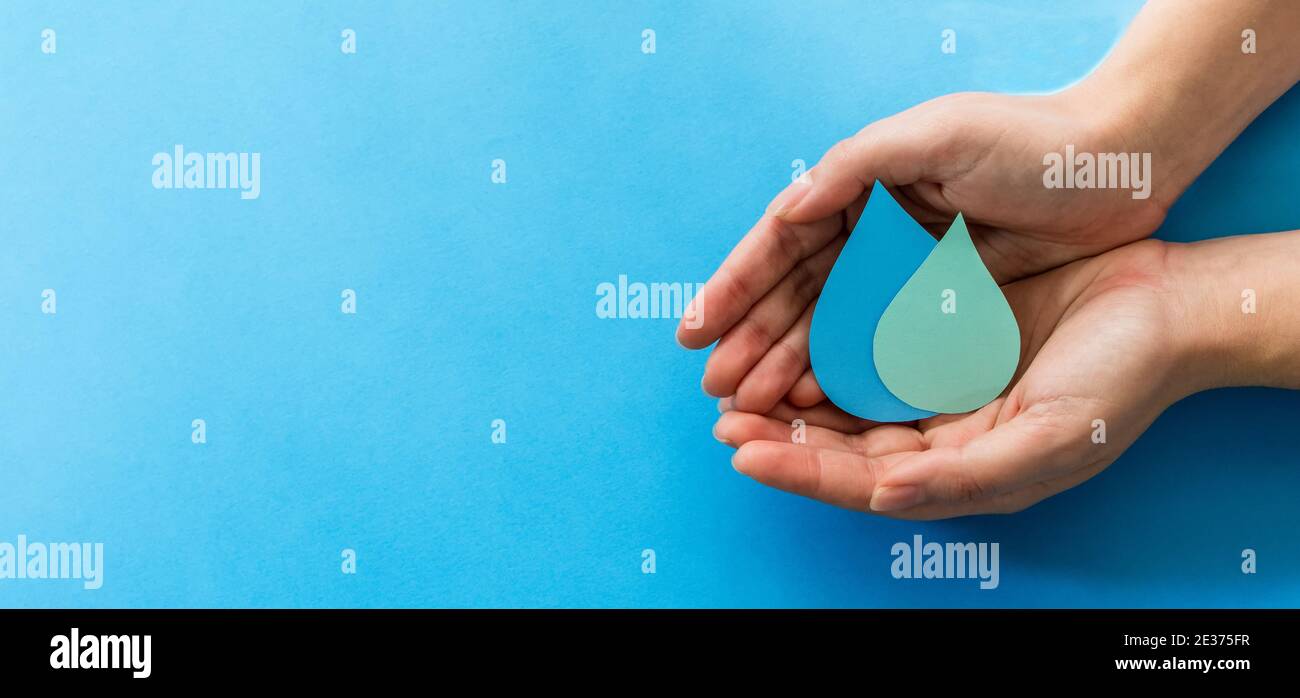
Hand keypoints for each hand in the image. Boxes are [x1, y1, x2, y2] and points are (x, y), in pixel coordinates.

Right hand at [678, 88, 1168, 412]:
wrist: (1120, 164)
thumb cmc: (1028, 139)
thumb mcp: (936, 133)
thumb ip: (854, 167)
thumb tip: (784, 210)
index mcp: (862, 184)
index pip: (782, 243)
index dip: (734, 287)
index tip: (694, 333)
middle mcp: (874, 227)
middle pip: (796, 293)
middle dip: (750, 341)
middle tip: (715, 390)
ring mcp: (905, 268)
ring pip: (829, 325)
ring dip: (785, 363)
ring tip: (748, 406)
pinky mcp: (941, 301)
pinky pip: (876, 342)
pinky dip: (840, 371)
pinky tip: (811, 401)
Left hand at [710, 239, 1194, 517]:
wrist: (1169, 309)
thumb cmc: (1118, 383)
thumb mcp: (1044, 443)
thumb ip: (959, 479)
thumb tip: (882, 497)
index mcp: (959, 470)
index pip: (858, 479)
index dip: (798, 468)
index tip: (739, 449)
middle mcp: (940, 433)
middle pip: (840, 442)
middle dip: (777, 432)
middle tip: (719, 413)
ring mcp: (940, 384)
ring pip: (849, 396)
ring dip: (793, 391)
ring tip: (739, 380)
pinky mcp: (944, 335)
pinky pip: (874, 345)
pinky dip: (832, 344)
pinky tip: (796, 332)